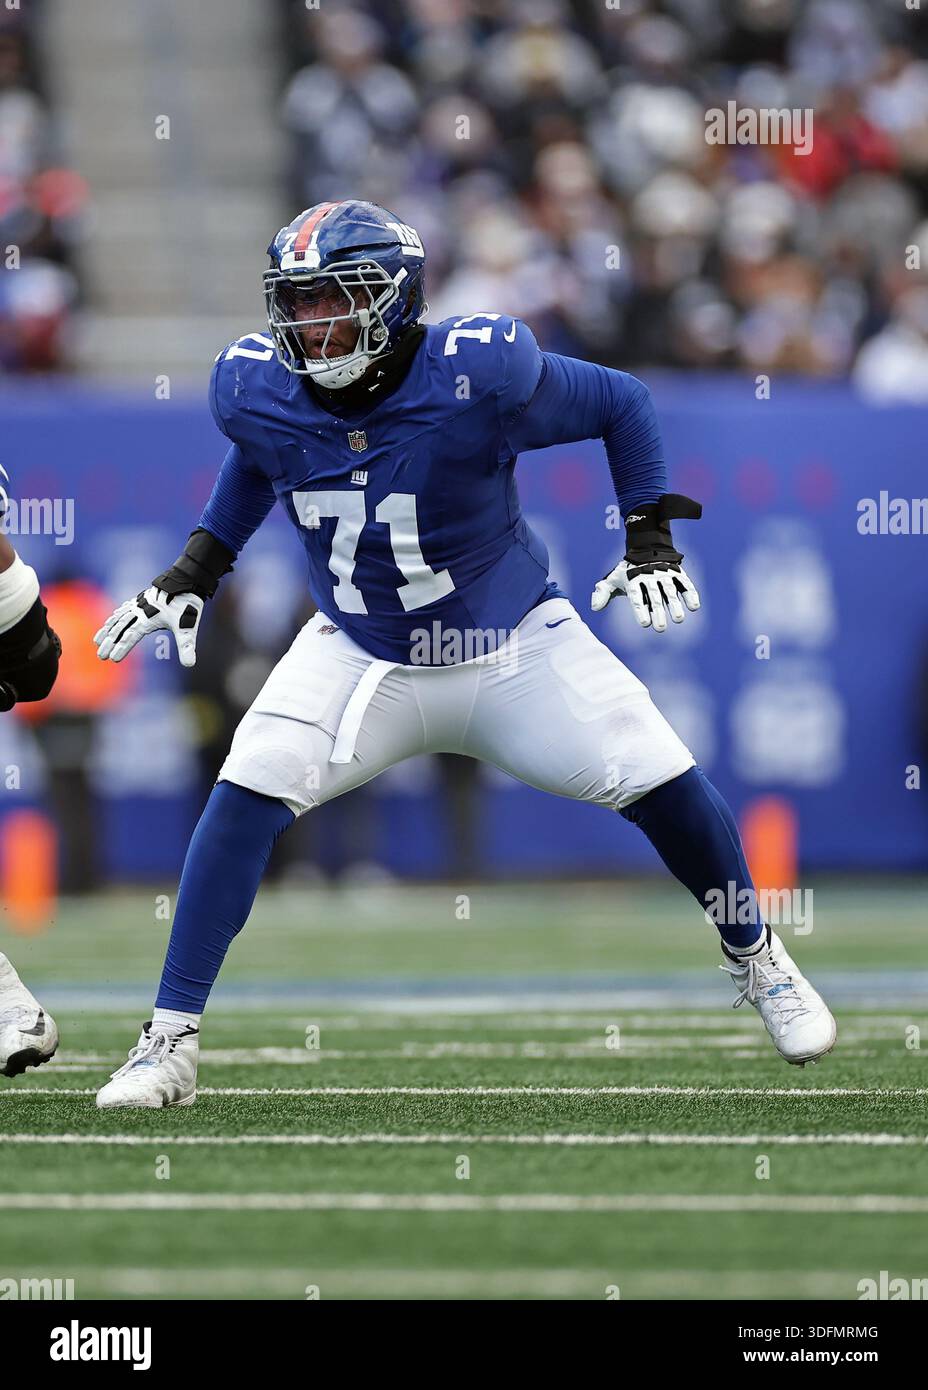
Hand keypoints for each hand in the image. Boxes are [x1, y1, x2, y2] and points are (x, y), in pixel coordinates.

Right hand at [94, 586, 203, 666]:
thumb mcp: (188, 628)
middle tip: (100, 656)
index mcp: (148, 618)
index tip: (113, 659)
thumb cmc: (187, 605)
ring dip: (107, 630)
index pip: (131, 636)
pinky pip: (123, 609)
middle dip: (109, 643)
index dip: (122, 648)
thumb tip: (190, 664)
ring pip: (118, 618)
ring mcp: (139, 604)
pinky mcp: (142, 600)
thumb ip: (187, 646)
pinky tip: (109, 622)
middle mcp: (140, 611)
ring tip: (96, 641)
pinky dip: (114, 617)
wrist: (187, 581)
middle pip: (120, 629)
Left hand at [591, 493, 701, 632]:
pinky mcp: (677, 573)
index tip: (644, 624)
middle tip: (660, 628)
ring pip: (670, 591)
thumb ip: (603, 592)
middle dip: (658, 612)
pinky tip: (694, 606)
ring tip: (678, 619)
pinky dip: (690, 593)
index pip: (637, 597)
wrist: (646, 547)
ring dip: (675, 605)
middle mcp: (649, 577)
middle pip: (654, 597)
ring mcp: (665, 574)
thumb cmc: (628, 570)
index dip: (640, 610)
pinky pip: (685, 583)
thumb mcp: (613, 578)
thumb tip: (594, 608)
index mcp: (634, 580)